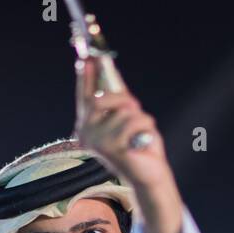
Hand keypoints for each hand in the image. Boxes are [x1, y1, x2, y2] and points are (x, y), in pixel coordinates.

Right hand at [73, 57, 183, 232]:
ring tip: (140, 137)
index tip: (85, 57)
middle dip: (124, 100)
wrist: (150, 175)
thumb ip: (116, 96)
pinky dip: (146, 129)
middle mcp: (88, 136)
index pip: (84, 98)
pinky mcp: (114, 150)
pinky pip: (136, 122)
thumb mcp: (126, 117)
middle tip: (135, 110)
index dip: (84, 77)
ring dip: (140, 119)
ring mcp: (99, 143)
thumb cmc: (139, 146)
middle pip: (103, 98)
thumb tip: (106, 66)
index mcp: (88, 128)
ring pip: (125, 110)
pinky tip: (143, 144)